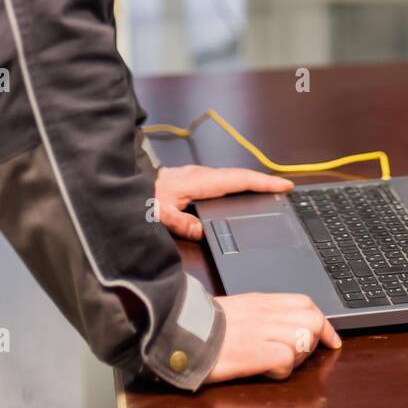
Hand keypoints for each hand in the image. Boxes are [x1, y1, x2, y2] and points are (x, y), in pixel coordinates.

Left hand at [152, 164, 292, 238]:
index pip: (238, 180)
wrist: (123, 182)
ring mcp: (195, 175)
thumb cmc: (140, 197)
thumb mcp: (159, 214)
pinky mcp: (190, 179)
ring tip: (267, 191)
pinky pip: (220, 180)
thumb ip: (181, 223)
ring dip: (250, 182)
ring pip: (230, 177)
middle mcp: (200, 175)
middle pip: (239, 176)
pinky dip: (235, 185)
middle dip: (263, 181)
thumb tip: (202, 232)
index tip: (284, 185)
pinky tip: (236, 194)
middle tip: (284, 188)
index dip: (263, 183)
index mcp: (198, 181)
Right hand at [207, 293, 341, 381]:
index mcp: (261, 301)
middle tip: (305, 356)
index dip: (323, 323)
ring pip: (303, 338)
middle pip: (312, 318)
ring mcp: (260, 332)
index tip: (329, 339)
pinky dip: (283, 370)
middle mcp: (265, 313)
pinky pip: (285, 360)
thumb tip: (283, 325)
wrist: (179, 330)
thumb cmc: (203, 326)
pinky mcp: (253, 353)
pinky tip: (267, 371)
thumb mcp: (237, 310)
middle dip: (317, 338)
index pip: (305, 303)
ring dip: (299, 356)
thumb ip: (261, 315)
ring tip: (279, 363)